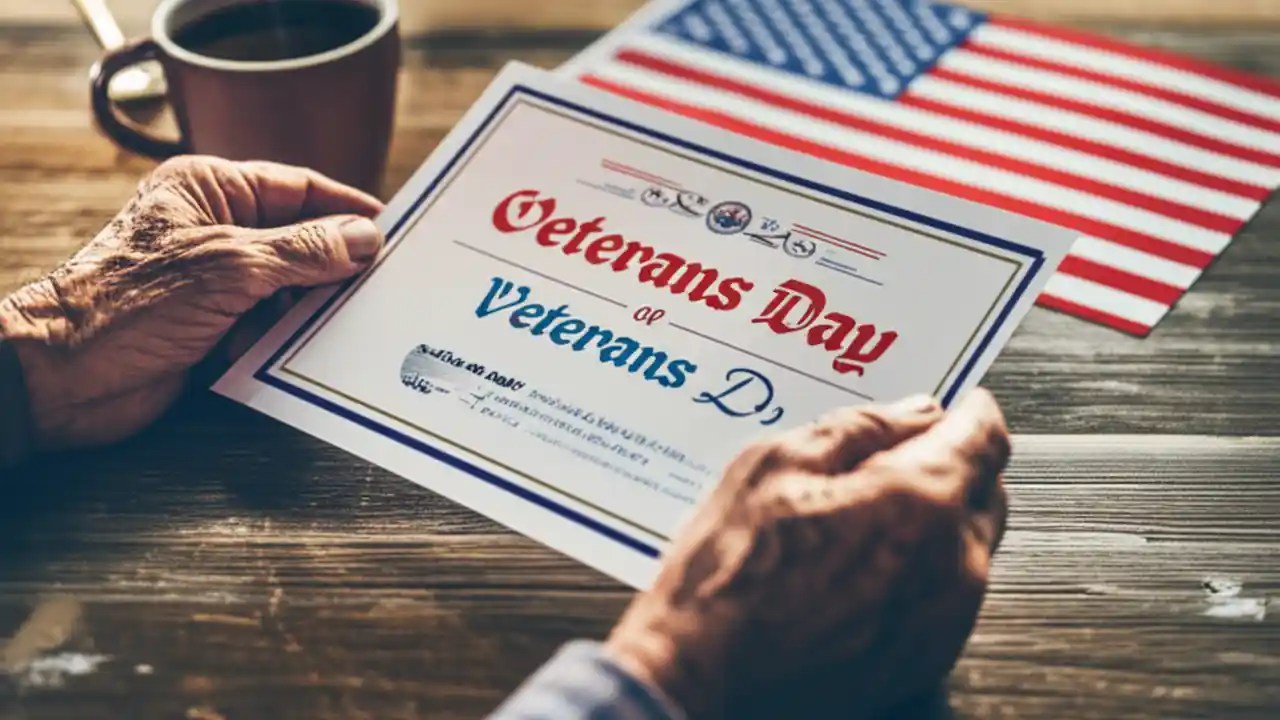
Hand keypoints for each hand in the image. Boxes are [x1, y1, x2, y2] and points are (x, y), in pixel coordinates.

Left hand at [0, 156, 384, 448]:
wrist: (65, 379)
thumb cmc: (121, 305)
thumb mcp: (229, 265)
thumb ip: (303, 250)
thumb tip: (362, 238)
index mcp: (210, 190)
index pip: (298, 188)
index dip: (347, 209)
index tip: (390, 229)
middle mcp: (216, 230)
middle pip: (301, 240)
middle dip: (337, 265)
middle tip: (384, 281)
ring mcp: (217, 282)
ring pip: (292, 289)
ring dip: (315, 308)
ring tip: (352, 319)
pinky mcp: (217, 328)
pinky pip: (275, 328)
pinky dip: (293, 339)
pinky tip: (312, 348)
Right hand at [605, 390, 1009, 717]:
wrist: (701, 672)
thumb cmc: (730, 572)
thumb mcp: (777, 463)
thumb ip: (860, 428)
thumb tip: (915, 412)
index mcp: (919, 501)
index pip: (985, 437)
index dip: (970, 410)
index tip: (955, 404)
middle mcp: (951, 563)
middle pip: (987, 491)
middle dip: (952, 464)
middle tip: (896, 456)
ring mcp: (943, 620)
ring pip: (969, 546)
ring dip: (936, 520)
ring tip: (863, 516)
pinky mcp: (923, 659)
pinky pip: (945, 597)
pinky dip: (920, 570)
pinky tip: (859, 567)